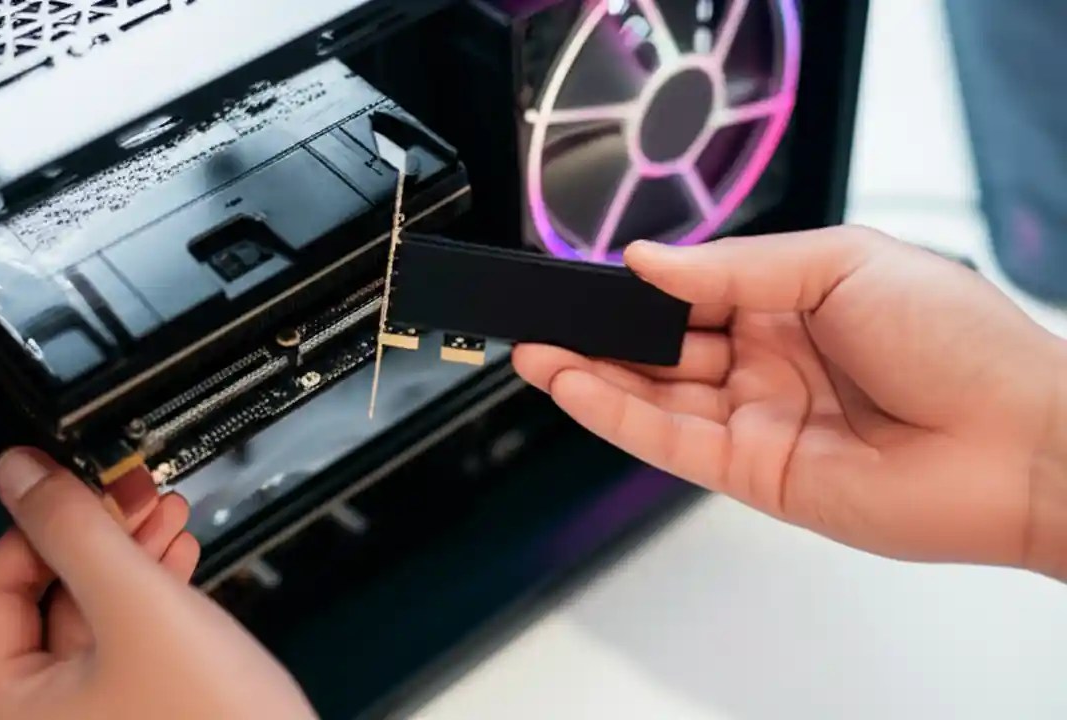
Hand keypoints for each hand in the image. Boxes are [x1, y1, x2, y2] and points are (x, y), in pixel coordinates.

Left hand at [0, 448, 315, 719]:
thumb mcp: (138, 607)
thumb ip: (75, 532)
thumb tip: (22, 477)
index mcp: (8, 710)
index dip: (37, 527)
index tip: (71, 482)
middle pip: (46, 602)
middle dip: (97, 536)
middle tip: (130, 491)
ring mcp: (91, 719)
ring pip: (92, 619)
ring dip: (129, 557)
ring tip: (164, 514)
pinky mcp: (136, 714)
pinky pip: (125, 643)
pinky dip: (149, 595)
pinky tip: (176, 558)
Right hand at [514, 227, 1066, 575]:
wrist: (1022, 442)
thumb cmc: (962, 343)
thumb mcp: (842, 263)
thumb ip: (735, 267)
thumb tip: (650, 261)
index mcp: (796, 302)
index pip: (694, 291)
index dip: (639, 286)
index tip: (588, 274)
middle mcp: (772, 362)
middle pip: (665, 348)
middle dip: (602, 334)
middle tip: (544, 315)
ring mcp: (760, 420)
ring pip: (657, 397)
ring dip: (592, 375)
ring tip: (535, 350)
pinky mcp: (756, 473)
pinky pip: (671, 442)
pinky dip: (616, 415)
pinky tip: (572, 386)